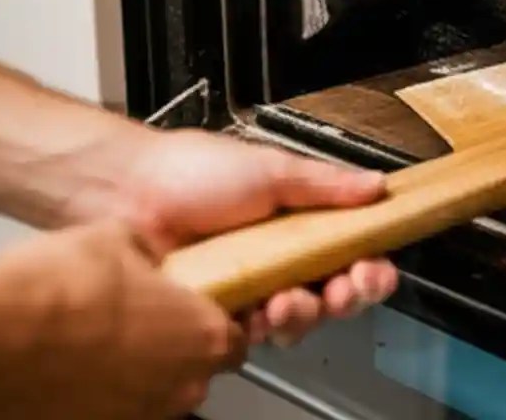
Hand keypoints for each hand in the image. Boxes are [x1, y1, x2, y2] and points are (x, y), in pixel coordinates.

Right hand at [0, 220, 241, 418]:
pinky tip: (71, 361)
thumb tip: (150, 252)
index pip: (238, 339)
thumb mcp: (117, 237)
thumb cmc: (58, 290)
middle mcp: (182, 387)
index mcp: (204, 338)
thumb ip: (151, 250)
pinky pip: (114, 406)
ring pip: (155, 391)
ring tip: (96, 336)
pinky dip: (101, 389)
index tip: (194, 307)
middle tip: (139, 317)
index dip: (215, 320)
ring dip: (137, 368)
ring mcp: (140, 415)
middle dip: (174, 346)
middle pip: (197, 369)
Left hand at [73, 128, 398, 346]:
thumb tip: (378, 185)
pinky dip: (261, 328)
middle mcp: (282, 258)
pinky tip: (256, 310)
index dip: (372, 268)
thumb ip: (327, 183)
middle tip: (342, 291)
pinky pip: (252, 336)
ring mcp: (251, 288)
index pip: (354, 252)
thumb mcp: (271, 168)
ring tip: (287, 300)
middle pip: (334, 295)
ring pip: (298, 320)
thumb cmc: (193, 171)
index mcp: (302, 222)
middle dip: (346, 298)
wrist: (127, 190)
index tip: (375, 270)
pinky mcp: (219, 313)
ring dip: (304, 314)